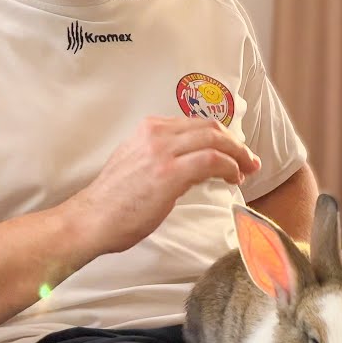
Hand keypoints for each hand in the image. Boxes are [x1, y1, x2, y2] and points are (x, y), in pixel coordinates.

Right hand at [59, 116, 261, 256]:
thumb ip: (163, 154)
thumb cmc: (115, 200)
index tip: (234, 150)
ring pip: (215, 140)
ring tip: (246, 170)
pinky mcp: (169, 173)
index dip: (222, 136)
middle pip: (211, 128)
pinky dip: (229, 167)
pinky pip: (212, 161)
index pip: (197, 123)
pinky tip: (232, 178)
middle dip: (236, 143)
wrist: (92, 219)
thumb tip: (193, 161)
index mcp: (149, 129)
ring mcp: (163, 152)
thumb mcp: (138, 162)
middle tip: (249, 160)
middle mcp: (156, 134)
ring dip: (238, 155)